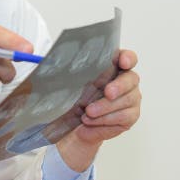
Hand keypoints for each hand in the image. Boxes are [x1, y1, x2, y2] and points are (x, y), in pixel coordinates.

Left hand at [57, 49, 141, 170]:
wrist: (74, 122)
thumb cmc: (74, 97)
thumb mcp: (67, 82)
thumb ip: (68, 71)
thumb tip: (48, 61)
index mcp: (113, 66)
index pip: (127, 57)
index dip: (127, 58)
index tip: (122, 61)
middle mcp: (125, 81)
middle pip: (131, 79)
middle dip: (119, 86)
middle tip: (107, 93)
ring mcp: (130, 98)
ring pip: (127, 100)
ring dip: (106, 107)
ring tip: (88, 112)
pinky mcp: (130, 116)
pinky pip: (124, 117)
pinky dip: (106, 119)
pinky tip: (92, 121)